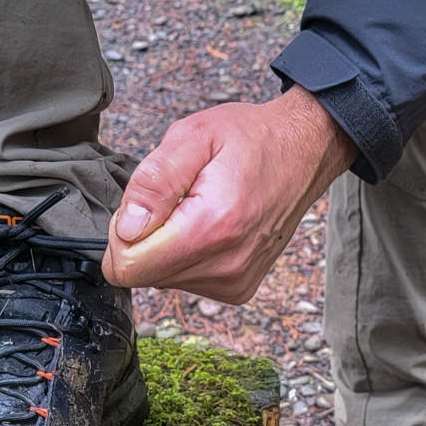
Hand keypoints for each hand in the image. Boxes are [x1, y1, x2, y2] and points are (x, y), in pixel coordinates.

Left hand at [103, 88, 355, 303]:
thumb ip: (154, 181)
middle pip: (142, 275)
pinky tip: (211, 225)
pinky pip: (185, 280)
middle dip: (144, 237)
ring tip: (198, 208)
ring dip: (167, 244)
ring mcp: (234, 283)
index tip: (145, 204)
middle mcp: (225, 266)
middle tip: (175, 199)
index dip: (121, 233)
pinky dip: (187, 254)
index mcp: (212, 228)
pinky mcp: (237, 289)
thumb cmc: (250, 138)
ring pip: (161, 279)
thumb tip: (127, 228)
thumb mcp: (193, 136)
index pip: (128, 267)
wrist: (304, 151)